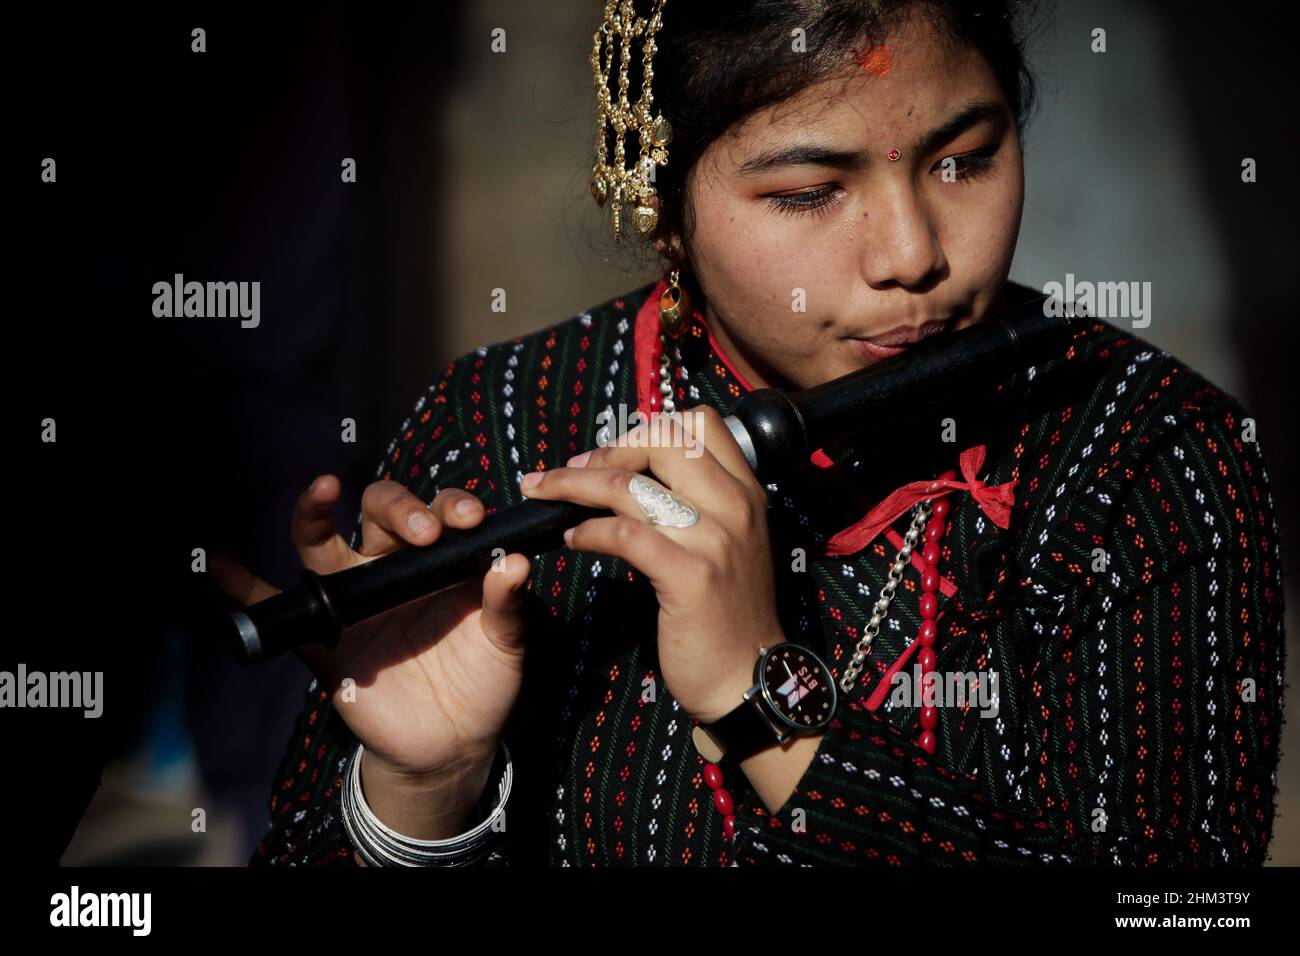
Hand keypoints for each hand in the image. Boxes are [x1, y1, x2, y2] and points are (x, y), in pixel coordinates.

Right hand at [208, 475, 532, 783]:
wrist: (451, 743)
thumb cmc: (483, 681)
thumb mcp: (507, 644)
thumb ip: (509, 604)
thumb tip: (514, 563)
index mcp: (441, 560)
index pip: (439, 511)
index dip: (450, 505)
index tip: (469, 520)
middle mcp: (393, 566)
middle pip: (382, 512)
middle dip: (400, 508)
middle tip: (425, 532)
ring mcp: (352, 596)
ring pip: (324, 541)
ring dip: (316, 512)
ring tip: (321, 490)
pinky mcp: (321, 636)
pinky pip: (275, 606)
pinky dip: (242, 587)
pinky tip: (219, 564)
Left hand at [517, 406, 782, 723]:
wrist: (748, 677)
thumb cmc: (727, 612)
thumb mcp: (727, 543)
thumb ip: (697, 503)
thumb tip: (633, 473)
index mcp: (746, 491)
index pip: (699, 422)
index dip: (647, 430)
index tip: (614, 456)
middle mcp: (735, 506)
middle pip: (661, 440)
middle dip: (605, 450)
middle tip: (572, 472)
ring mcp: (714, 540)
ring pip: (629, 485)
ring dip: (574, 485)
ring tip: (547, 496)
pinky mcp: (690, 577)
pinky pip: (624, 534)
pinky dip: (588, 531)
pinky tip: (573, 541)